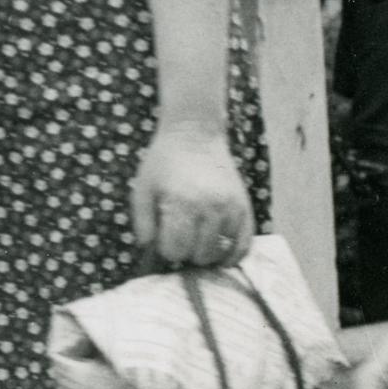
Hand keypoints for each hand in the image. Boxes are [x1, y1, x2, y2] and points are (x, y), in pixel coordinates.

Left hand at [128, 121, 252, 268]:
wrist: (195, 134)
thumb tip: (150, 250)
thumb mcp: (142, 189)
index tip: (164, 238)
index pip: (176, 250)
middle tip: (182, 238)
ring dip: (208, 253)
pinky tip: (222, 254)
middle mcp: (211, 207)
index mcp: (182, 204)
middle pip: (200, 254)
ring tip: (199, 242)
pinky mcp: (246, 206)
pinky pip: (245, 243)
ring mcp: (232, 207)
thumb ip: (142, 223)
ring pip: (222, 252)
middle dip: (187, 252)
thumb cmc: (164, 162)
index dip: (167, 249)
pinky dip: (234, 254)